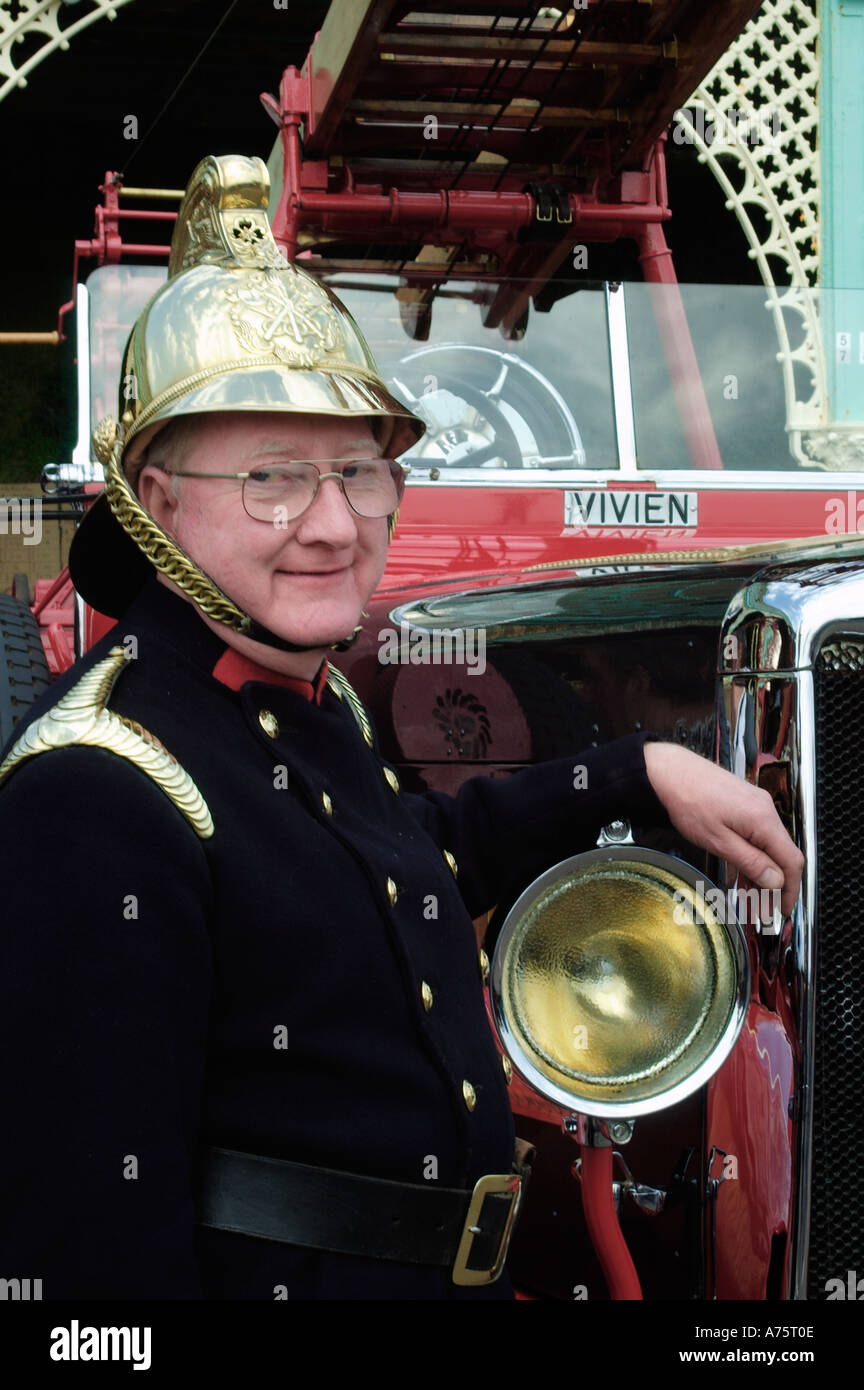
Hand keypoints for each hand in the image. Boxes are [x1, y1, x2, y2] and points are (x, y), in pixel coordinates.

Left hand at [643, 742, 803, 917]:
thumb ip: (750, 862)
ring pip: (768, 847)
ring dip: (761, 874)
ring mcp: (755, 806)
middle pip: (781, 855)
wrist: (668, 771)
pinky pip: (756, 836)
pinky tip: (740, 875)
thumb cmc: (687, 800)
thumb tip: (776, 881)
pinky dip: (751, 857)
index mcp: (763, 820)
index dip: (791, 889)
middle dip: (774, 886)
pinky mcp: (744, 805)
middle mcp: (765, 810)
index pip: (792, 861)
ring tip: (749, 898)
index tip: (783, 909)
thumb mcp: (718, 841)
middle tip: (762, 909)